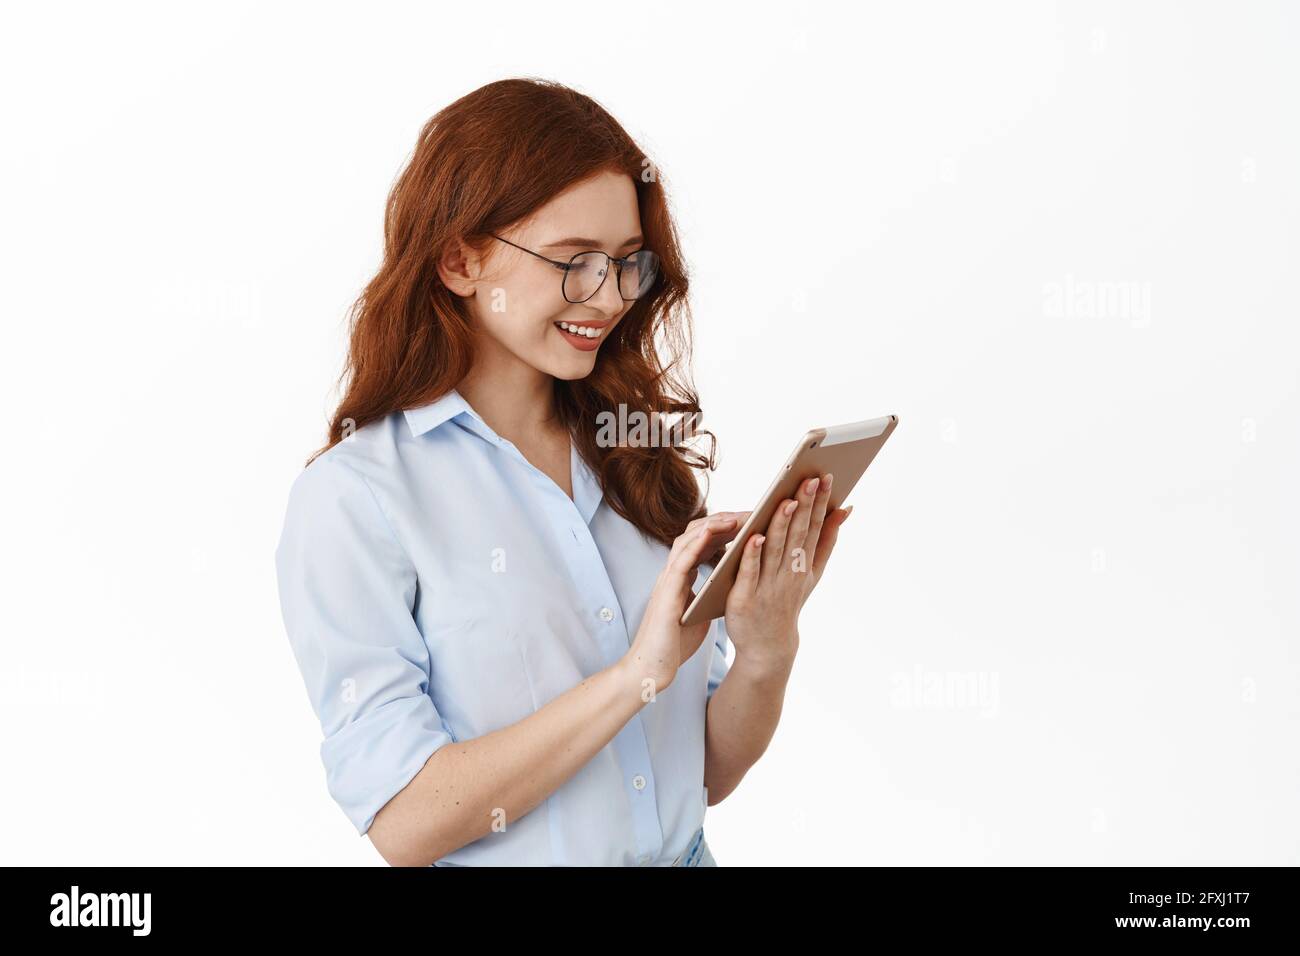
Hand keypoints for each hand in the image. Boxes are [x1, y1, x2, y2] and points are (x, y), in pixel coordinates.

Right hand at [623, 512, 747, 696]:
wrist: (651, 668)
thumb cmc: (674, 644)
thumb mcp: (699, 613)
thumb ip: (709, 597)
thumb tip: (731, 588)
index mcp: (682, 577)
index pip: (704, 543)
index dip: (725, 530)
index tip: (751, 522)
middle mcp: (673, 573)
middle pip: (696, 534)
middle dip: (723, 521)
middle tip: (750, 513)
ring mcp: (667, 580)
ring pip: (687, 540)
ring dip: (712, 525)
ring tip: (736, 516)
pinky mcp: (666, 591)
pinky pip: (681, 560)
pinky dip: (696, 543)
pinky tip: (712, 531)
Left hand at [723, 473, 851, 669]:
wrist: (768, 645)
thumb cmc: (788, 601)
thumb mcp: (812, 572)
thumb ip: (828, 539)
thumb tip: (846, 508)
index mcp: (804, 563)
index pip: (814, 527)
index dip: (820, 502)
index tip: (826, 477)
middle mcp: (789, 572)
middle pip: (798, 534)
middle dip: (805, 506)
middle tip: (810, 479)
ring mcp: (768, 585)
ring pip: (775, 549)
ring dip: (782, 525)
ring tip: (787, 501)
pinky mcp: (744, 597)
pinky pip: (749, 572)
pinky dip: (752, 555)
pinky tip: (753, 536)